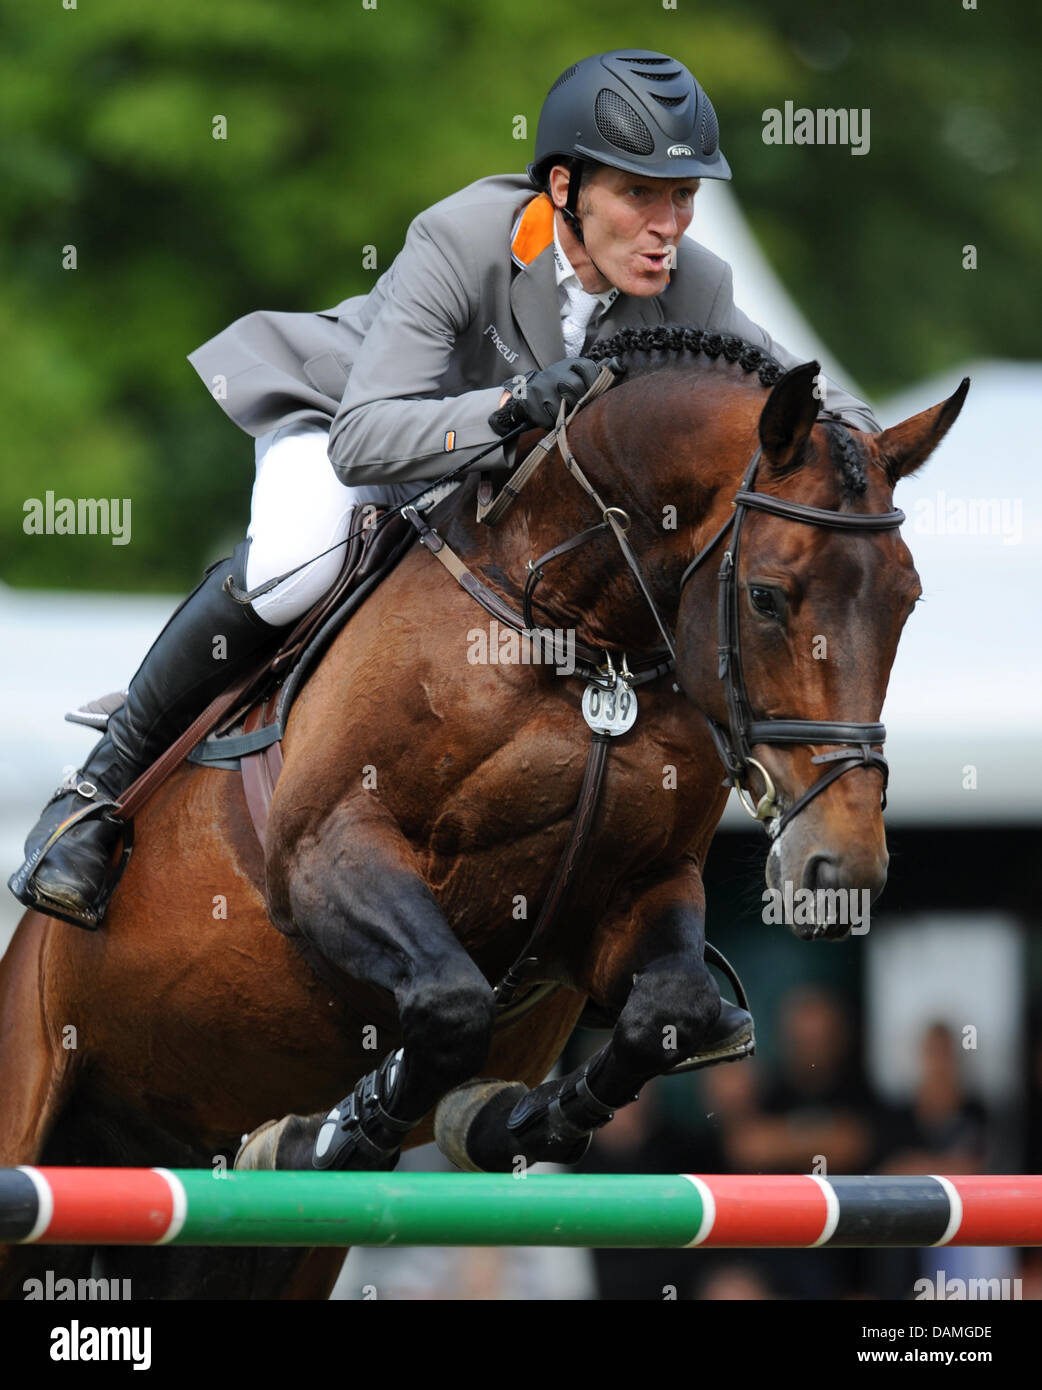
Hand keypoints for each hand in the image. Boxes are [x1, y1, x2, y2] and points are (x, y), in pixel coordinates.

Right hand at [488, 356, 623, 435]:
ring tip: (563, 415)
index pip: (588, 368)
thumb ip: (598, 374)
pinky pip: (545, 419)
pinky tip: (549, 418)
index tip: (594, 396)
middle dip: (579, 402)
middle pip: (575, 387)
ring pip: (559, 407)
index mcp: (572, 363)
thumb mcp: (579, 375)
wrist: (530, 389)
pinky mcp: (529, 399)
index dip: (594, 384)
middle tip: (578, 410)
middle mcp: (555, 371)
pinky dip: (549, 423)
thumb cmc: (563, 386)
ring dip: (563, 416)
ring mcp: (541, 385)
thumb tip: (620, 366)